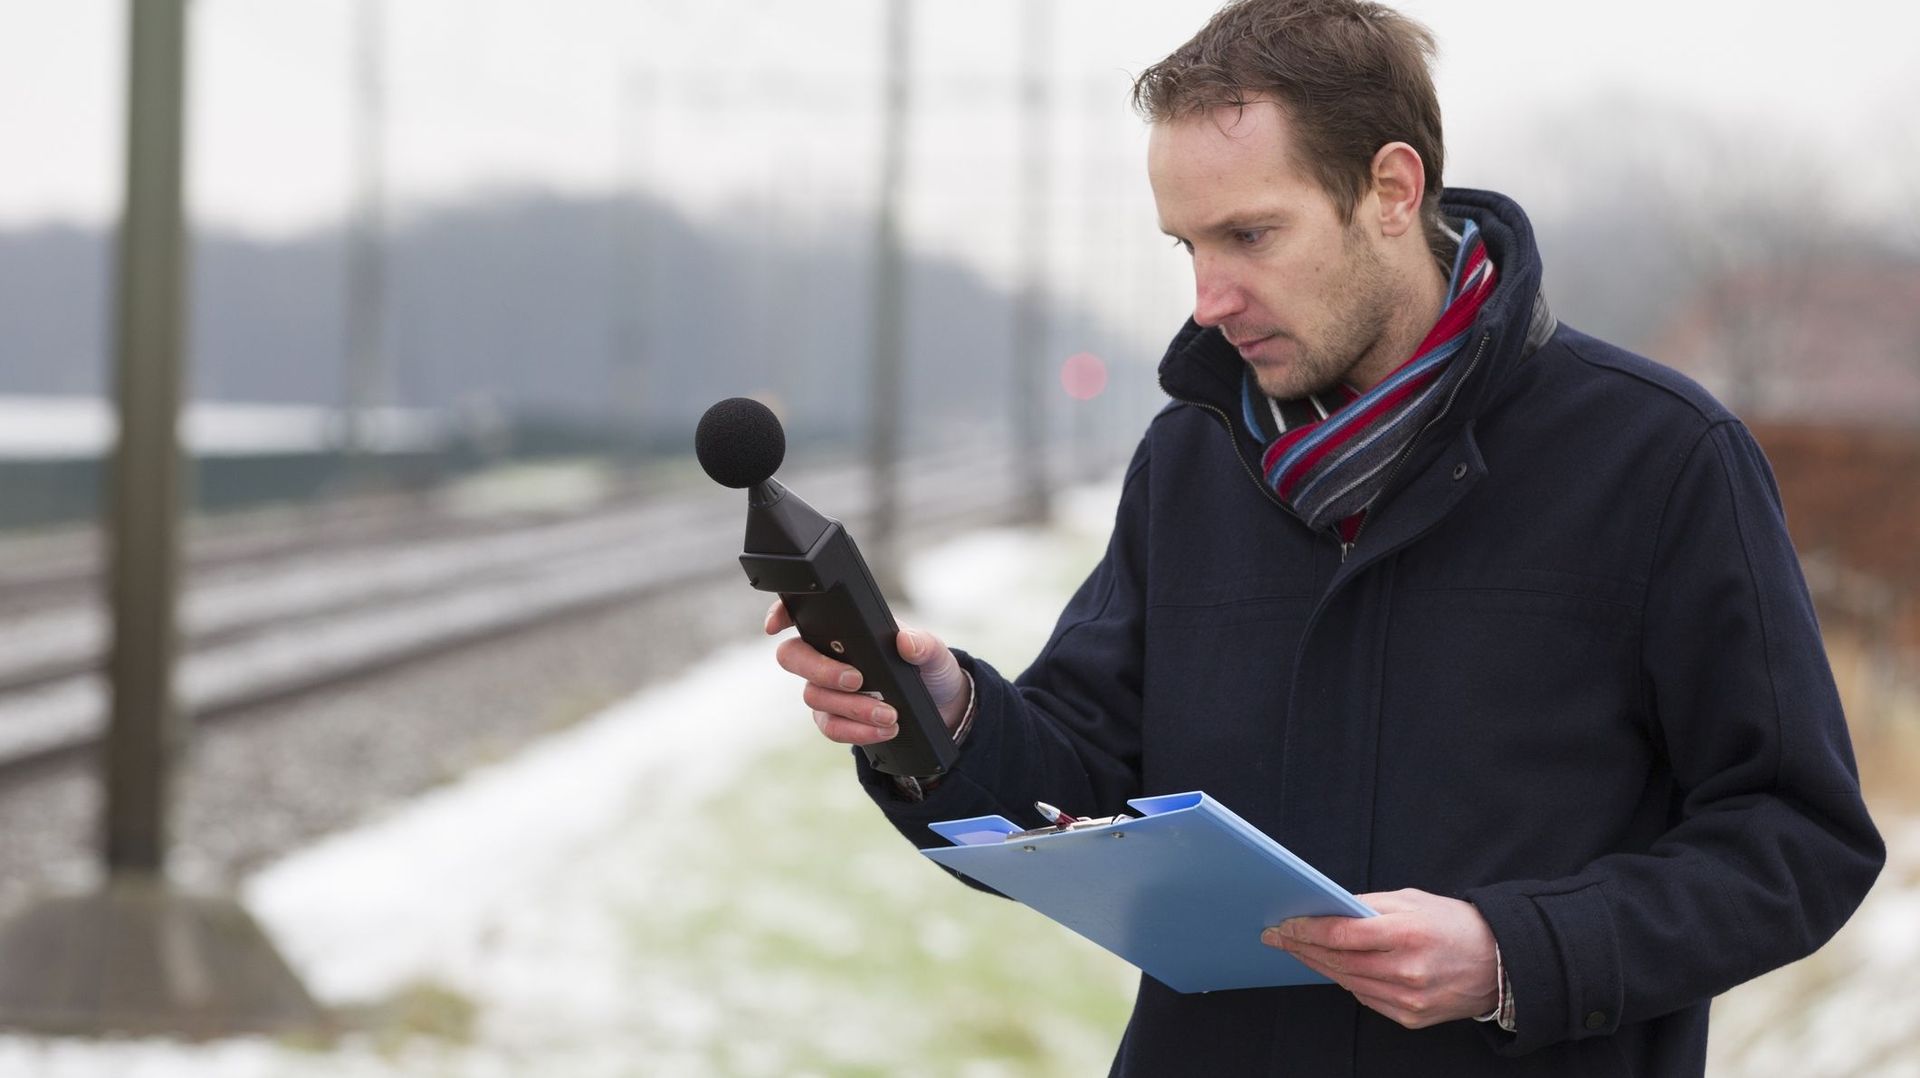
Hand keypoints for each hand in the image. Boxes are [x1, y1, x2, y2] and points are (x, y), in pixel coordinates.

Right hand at [765, 600, 971, 745]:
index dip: (780, 614)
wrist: (941, 707)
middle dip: (822, 670)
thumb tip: (905, 642)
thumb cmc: (928, 669)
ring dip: (852, 707)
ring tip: (889, 714)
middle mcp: (827, 655)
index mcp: (846, 630)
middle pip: (793, 657)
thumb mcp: (934, 652)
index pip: (800, 613)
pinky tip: (883, 730)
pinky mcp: (835, 719)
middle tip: (858, 680)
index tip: (775, 625)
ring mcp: (826, 689)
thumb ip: (922, 644)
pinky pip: (831, 727)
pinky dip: (856, 731)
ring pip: (814, 696)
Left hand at [1262, 888, 1498, 1028]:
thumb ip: (1369, 905)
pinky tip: (1331, 967)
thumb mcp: (1413, 900)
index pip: (1343, 933)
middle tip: (1277, 936)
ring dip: (1317, 965)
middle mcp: (1408, 971)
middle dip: (1302, 947)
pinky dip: (1346, 981)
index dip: (1308, 929)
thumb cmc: (1454, 925)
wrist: (1499, 964)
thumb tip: (1329, 907)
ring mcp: (1409, 999)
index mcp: (1408, 934)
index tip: (1284, 924)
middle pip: (1339, 961)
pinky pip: (1366, 998)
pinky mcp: (1411, 1018)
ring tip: (1297, 949)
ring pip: (1347, 982)